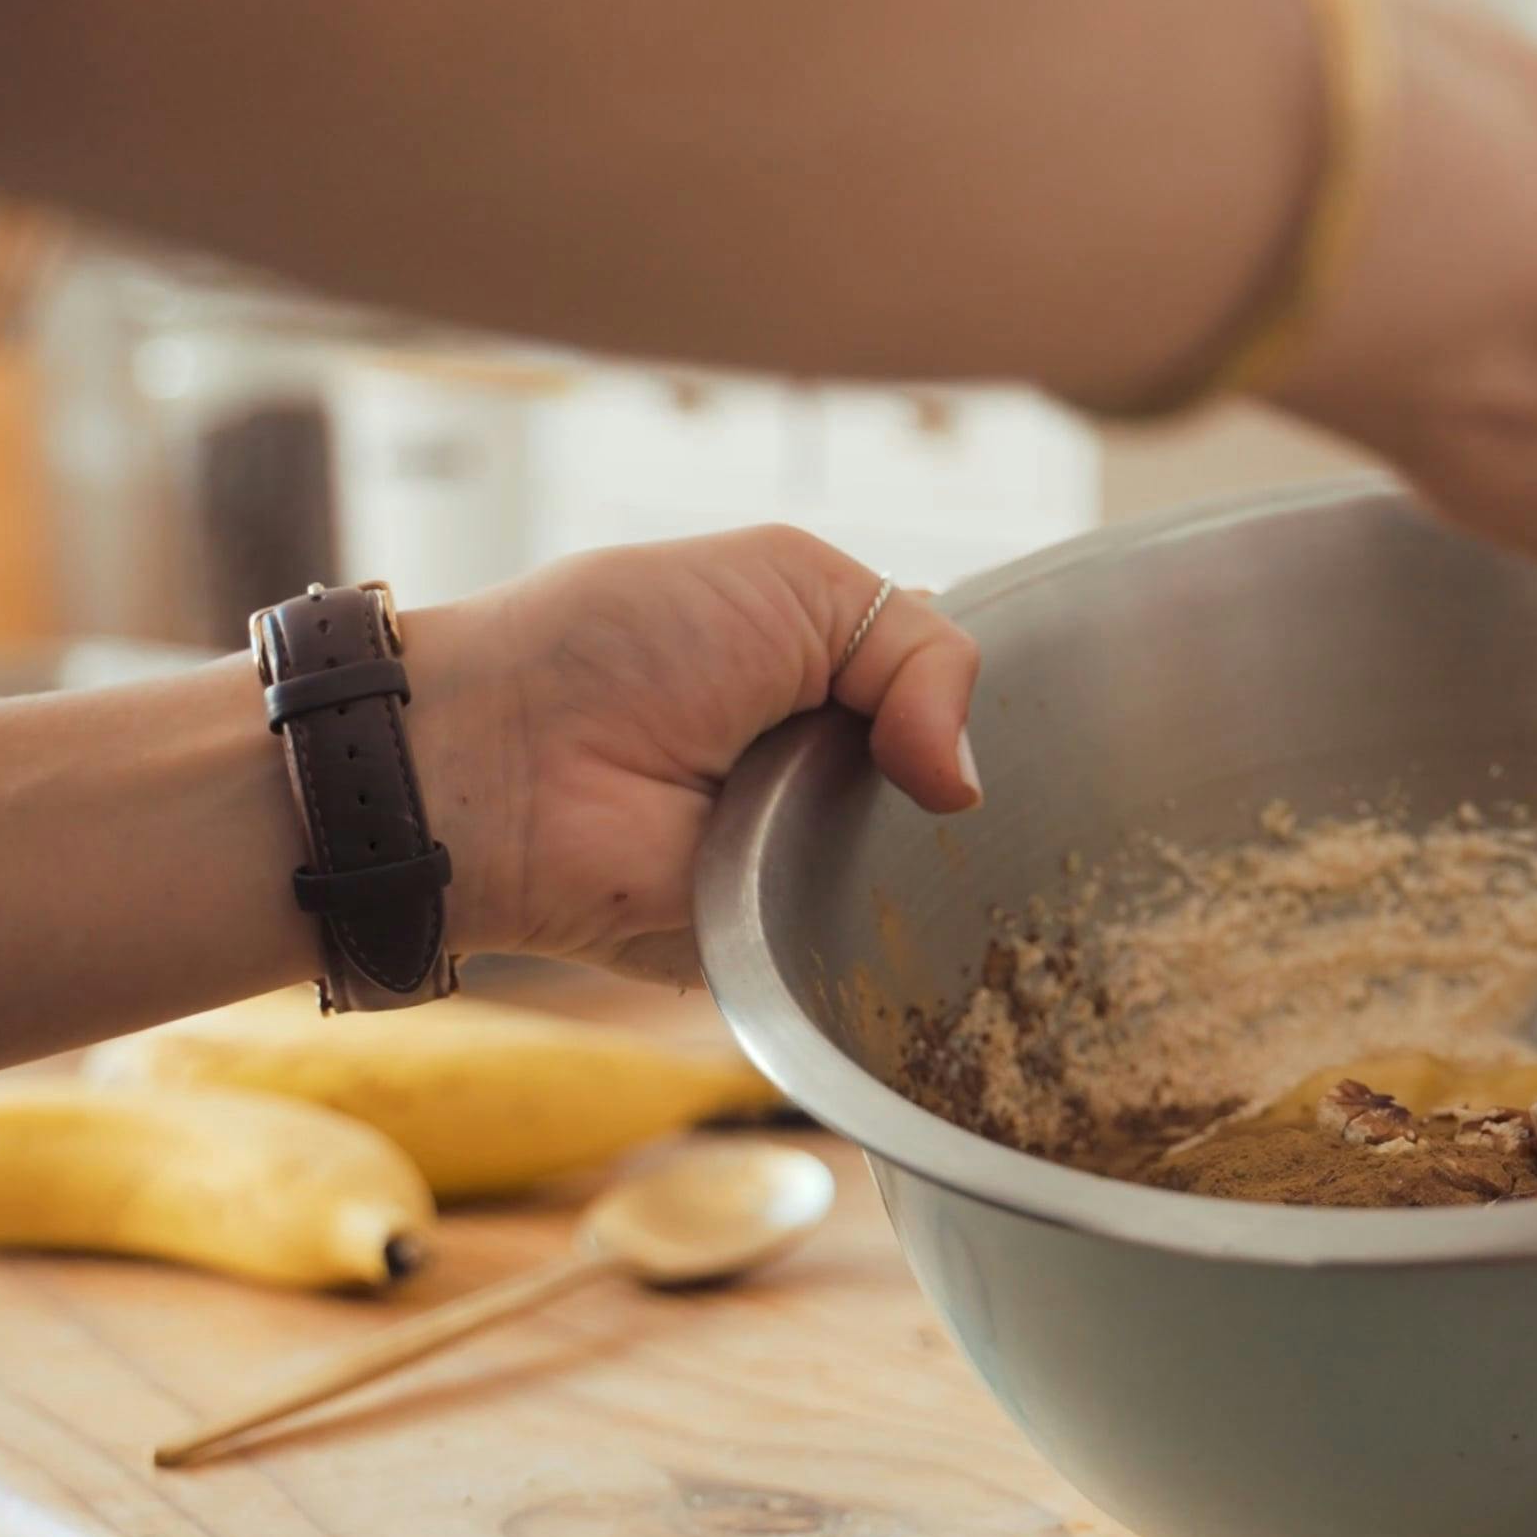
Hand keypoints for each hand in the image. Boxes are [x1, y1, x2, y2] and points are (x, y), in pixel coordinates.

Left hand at [401, 527, 981, 982]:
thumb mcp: (795, 580)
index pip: (948, 697)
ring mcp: (805, 865)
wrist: (500, 763)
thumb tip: (965, 784)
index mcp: (828, 676)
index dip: (986, 705)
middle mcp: (824, 773)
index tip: (1036, 711)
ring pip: (924, 881)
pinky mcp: (779, 949)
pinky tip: (890, 908)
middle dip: (967, 789)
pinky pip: (863, 957)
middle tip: (972, 783)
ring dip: (929, 862)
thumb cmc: (618, 644)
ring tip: (917, 837)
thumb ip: (919, 646)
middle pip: (952, 796)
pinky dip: (882, 935)